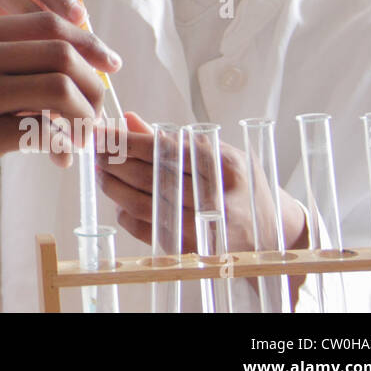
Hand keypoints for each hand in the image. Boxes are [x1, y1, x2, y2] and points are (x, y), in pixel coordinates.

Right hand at [0, 11, 120, 196]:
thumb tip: (56, 67)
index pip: (49, 22)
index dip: (90, 43)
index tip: (108, 67)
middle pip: (63, 50)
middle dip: (96, 81)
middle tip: (101, 107)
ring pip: (60, 90)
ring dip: (85, 115)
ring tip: (82, 137)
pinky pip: (40, 134)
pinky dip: (62, 146)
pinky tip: (58, 158)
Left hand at [98, 115, 306, 253]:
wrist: (274, 230)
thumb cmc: (239, 183)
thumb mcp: (216, 151)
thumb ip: (172, 139)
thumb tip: (127, 120)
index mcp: (223, 165)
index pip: (163, 149)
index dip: (126, 141)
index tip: (103, 132)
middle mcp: (216, 197)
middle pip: (149, 177)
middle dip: (114, 162)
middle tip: (96, 152)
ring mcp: (205, 227)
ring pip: (144, 205)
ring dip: (114, 188)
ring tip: (101, 173)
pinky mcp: (193, 250)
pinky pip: (147, 231)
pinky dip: (126, 214)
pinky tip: (120, 201)